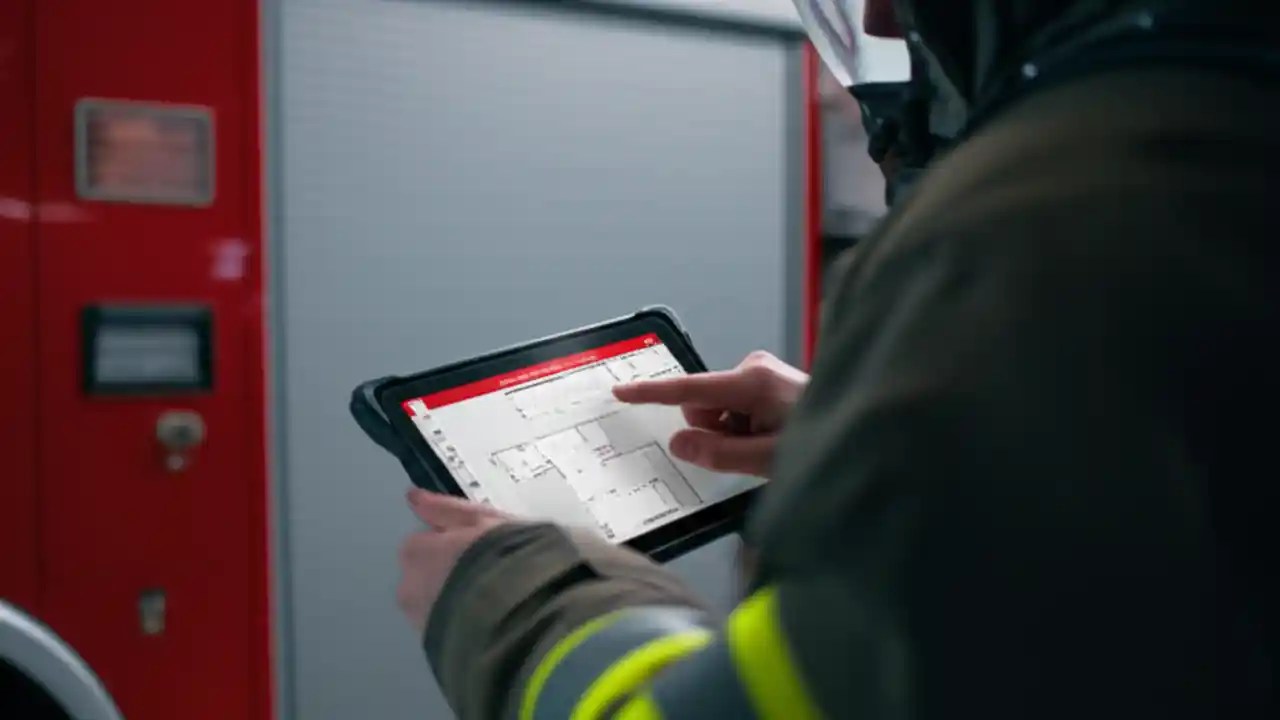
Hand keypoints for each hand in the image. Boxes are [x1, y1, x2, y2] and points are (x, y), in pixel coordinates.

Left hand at [396, 489, 511, 634]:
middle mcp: (409, 587)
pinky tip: (492, 621)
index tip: (482, 548)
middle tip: (491, 574)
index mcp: (415, 551)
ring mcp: (421, 623)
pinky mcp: (439, 650)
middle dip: (451, 575)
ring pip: (438, 604)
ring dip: (457, 601)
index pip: (426, 543)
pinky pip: (451, 629)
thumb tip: (412, 495)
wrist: (516, 617)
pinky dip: (464, 624)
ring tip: (495, 601)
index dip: (456, 544)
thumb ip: (445, 510)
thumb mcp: (481, 520)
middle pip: (428, 576)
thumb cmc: (501, 555)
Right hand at [612, 351, 807, 476]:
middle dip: (712, 430)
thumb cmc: (822, 442)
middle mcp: (754, 368)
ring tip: (769, 446)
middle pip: (702, 403)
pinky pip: (735, 408)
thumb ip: (720, 454)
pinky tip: (774, 437)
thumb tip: (680, 443)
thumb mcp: (767, 461)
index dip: (651, 394)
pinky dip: (744, 427)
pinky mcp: (769, 381)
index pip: (689, 390)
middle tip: (750, 453)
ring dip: (732, 432)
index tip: (620, 391)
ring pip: (718, 409)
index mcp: (752, 382)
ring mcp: (762, 373)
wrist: (865, 431)